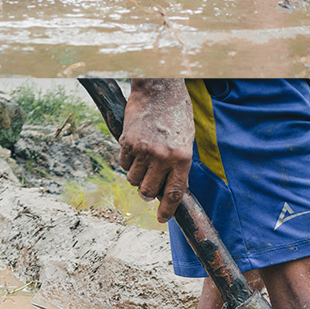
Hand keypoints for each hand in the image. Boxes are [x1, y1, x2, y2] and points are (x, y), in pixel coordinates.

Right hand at [118, 80, 193, 222]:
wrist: (159, 89)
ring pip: (133, 179)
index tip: (161, 219)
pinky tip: (135, 150)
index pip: (174, 193)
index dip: (167, 210)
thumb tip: (169, 186)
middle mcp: (163, 157)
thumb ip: (178, 163)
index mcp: (182, 158)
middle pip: (148, 191)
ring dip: (137, 177)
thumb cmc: (176, 114)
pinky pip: (123, 164)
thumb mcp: (186, 140)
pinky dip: (127, 163)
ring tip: (143, 163)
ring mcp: (143, 150)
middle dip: (147, 193)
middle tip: (149, 187)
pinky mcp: (127, 142)